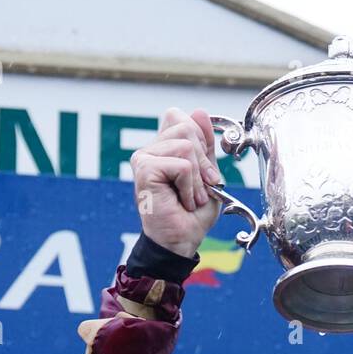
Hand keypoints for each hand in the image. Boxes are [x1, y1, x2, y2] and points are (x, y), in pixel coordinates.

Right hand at [130, 107, 222, 258]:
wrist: (181, 242)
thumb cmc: (192, 215)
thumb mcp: (208, 175)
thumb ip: (205, 145)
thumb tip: (199, 111)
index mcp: (164, 148)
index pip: (184, 119)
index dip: (201, 142)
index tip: (206, 174)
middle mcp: (150, 149)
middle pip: (186, 127)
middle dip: (203, 162)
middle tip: (201, 189)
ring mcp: (144, 158)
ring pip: (186, 145)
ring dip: (197, 178)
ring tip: (190, 198)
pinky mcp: (144, 169)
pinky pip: (181, 164)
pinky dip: (190, 186)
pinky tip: (182, 202)